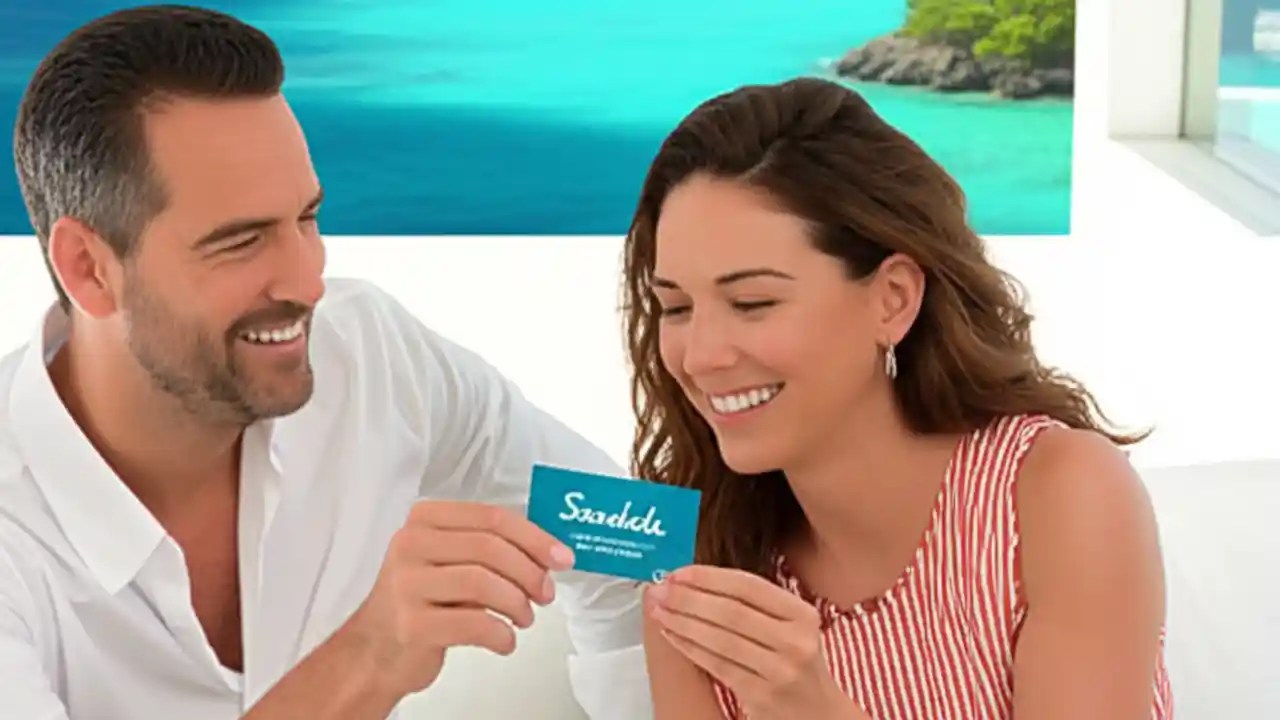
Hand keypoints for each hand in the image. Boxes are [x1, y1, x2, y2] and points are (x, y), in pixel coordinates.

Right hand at [341, 501, 574, 701]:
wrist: (376, 648)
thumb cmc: (423, 601)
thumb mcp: (450, 561)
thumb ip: (490, 550)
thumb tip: (549, 557)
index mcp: (425, 519)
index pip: (491, 517)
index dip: (534, 538)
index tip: (562, 558)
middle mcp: (410, 544)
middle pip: (489, 547)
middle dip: (530, 572)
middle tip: (546, 594)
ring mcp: (406, 584)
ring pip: (482, 582)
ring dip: (517, 603)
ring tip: (524, 618)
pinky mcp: (411, 624)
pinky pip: (473, 623)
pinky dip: (501, 634)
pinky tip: (505, 640)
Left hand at [645, 565, 857, 719]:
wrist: (818, 714)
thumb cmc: (796, 664)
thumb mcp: (791, 628)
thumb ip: (756, 605)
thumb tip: (698, 582)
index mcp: (802, 614)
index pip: (749, 586)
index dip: (709, 577)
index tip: (679, 572)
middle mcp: (795, 640)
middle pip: (730, 611)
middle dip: (689, 598)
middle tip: (661, 589)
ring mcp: (779, 670)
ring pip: (720, 639)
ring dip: (683, 622)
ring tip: (659, 610)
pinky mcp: (762, 695)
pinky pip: (717, 665)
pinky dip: (690, 648)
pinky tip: (672, 636)